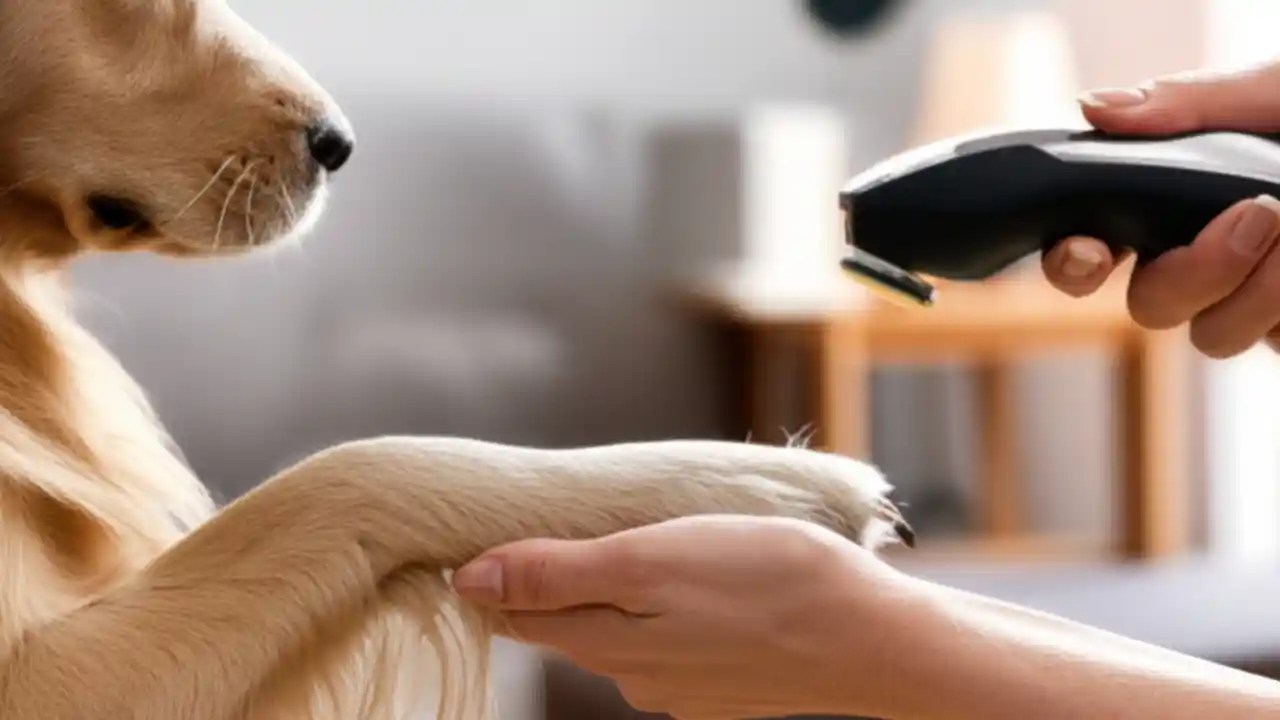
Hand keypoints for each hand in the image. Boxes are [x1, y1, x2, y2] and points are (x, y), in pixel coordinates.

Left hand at [452, 515, 915, 719]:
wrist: (871, 638)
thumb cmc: (765, 582)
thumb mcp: (649, 559)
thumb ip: (558, 573)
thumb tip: (468, 581)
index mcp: (606, 641)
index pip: (518, 612)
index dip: (495, 573)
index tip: (482, 535)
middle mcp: (634, 676)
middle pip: (568, 624)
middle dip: (552, 581)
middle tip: (551, 525)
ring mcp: (682, 688)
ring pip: (623, 633)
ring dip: (615, 594)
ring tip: (629, 545)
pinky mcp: (724, 687)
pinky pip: (672, 644)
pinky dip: (667, 613)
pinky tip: (693, 587)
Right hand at [1044, 64, 1279, 357]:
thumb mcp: (1272, 93)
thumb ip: (1186, 103)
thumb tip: (1093, 107)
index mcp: (1176, 201)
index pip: (1092, 249)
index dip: (1073, 262)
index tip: (1094, 249)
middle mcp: (1204, 258)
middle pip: (1150, 305)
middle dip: (1198, 269)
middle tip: (1262, 215)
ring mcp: (1255, 300)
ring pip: (1215, 336)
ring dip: (1263, 293)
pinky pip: (1278, 346)